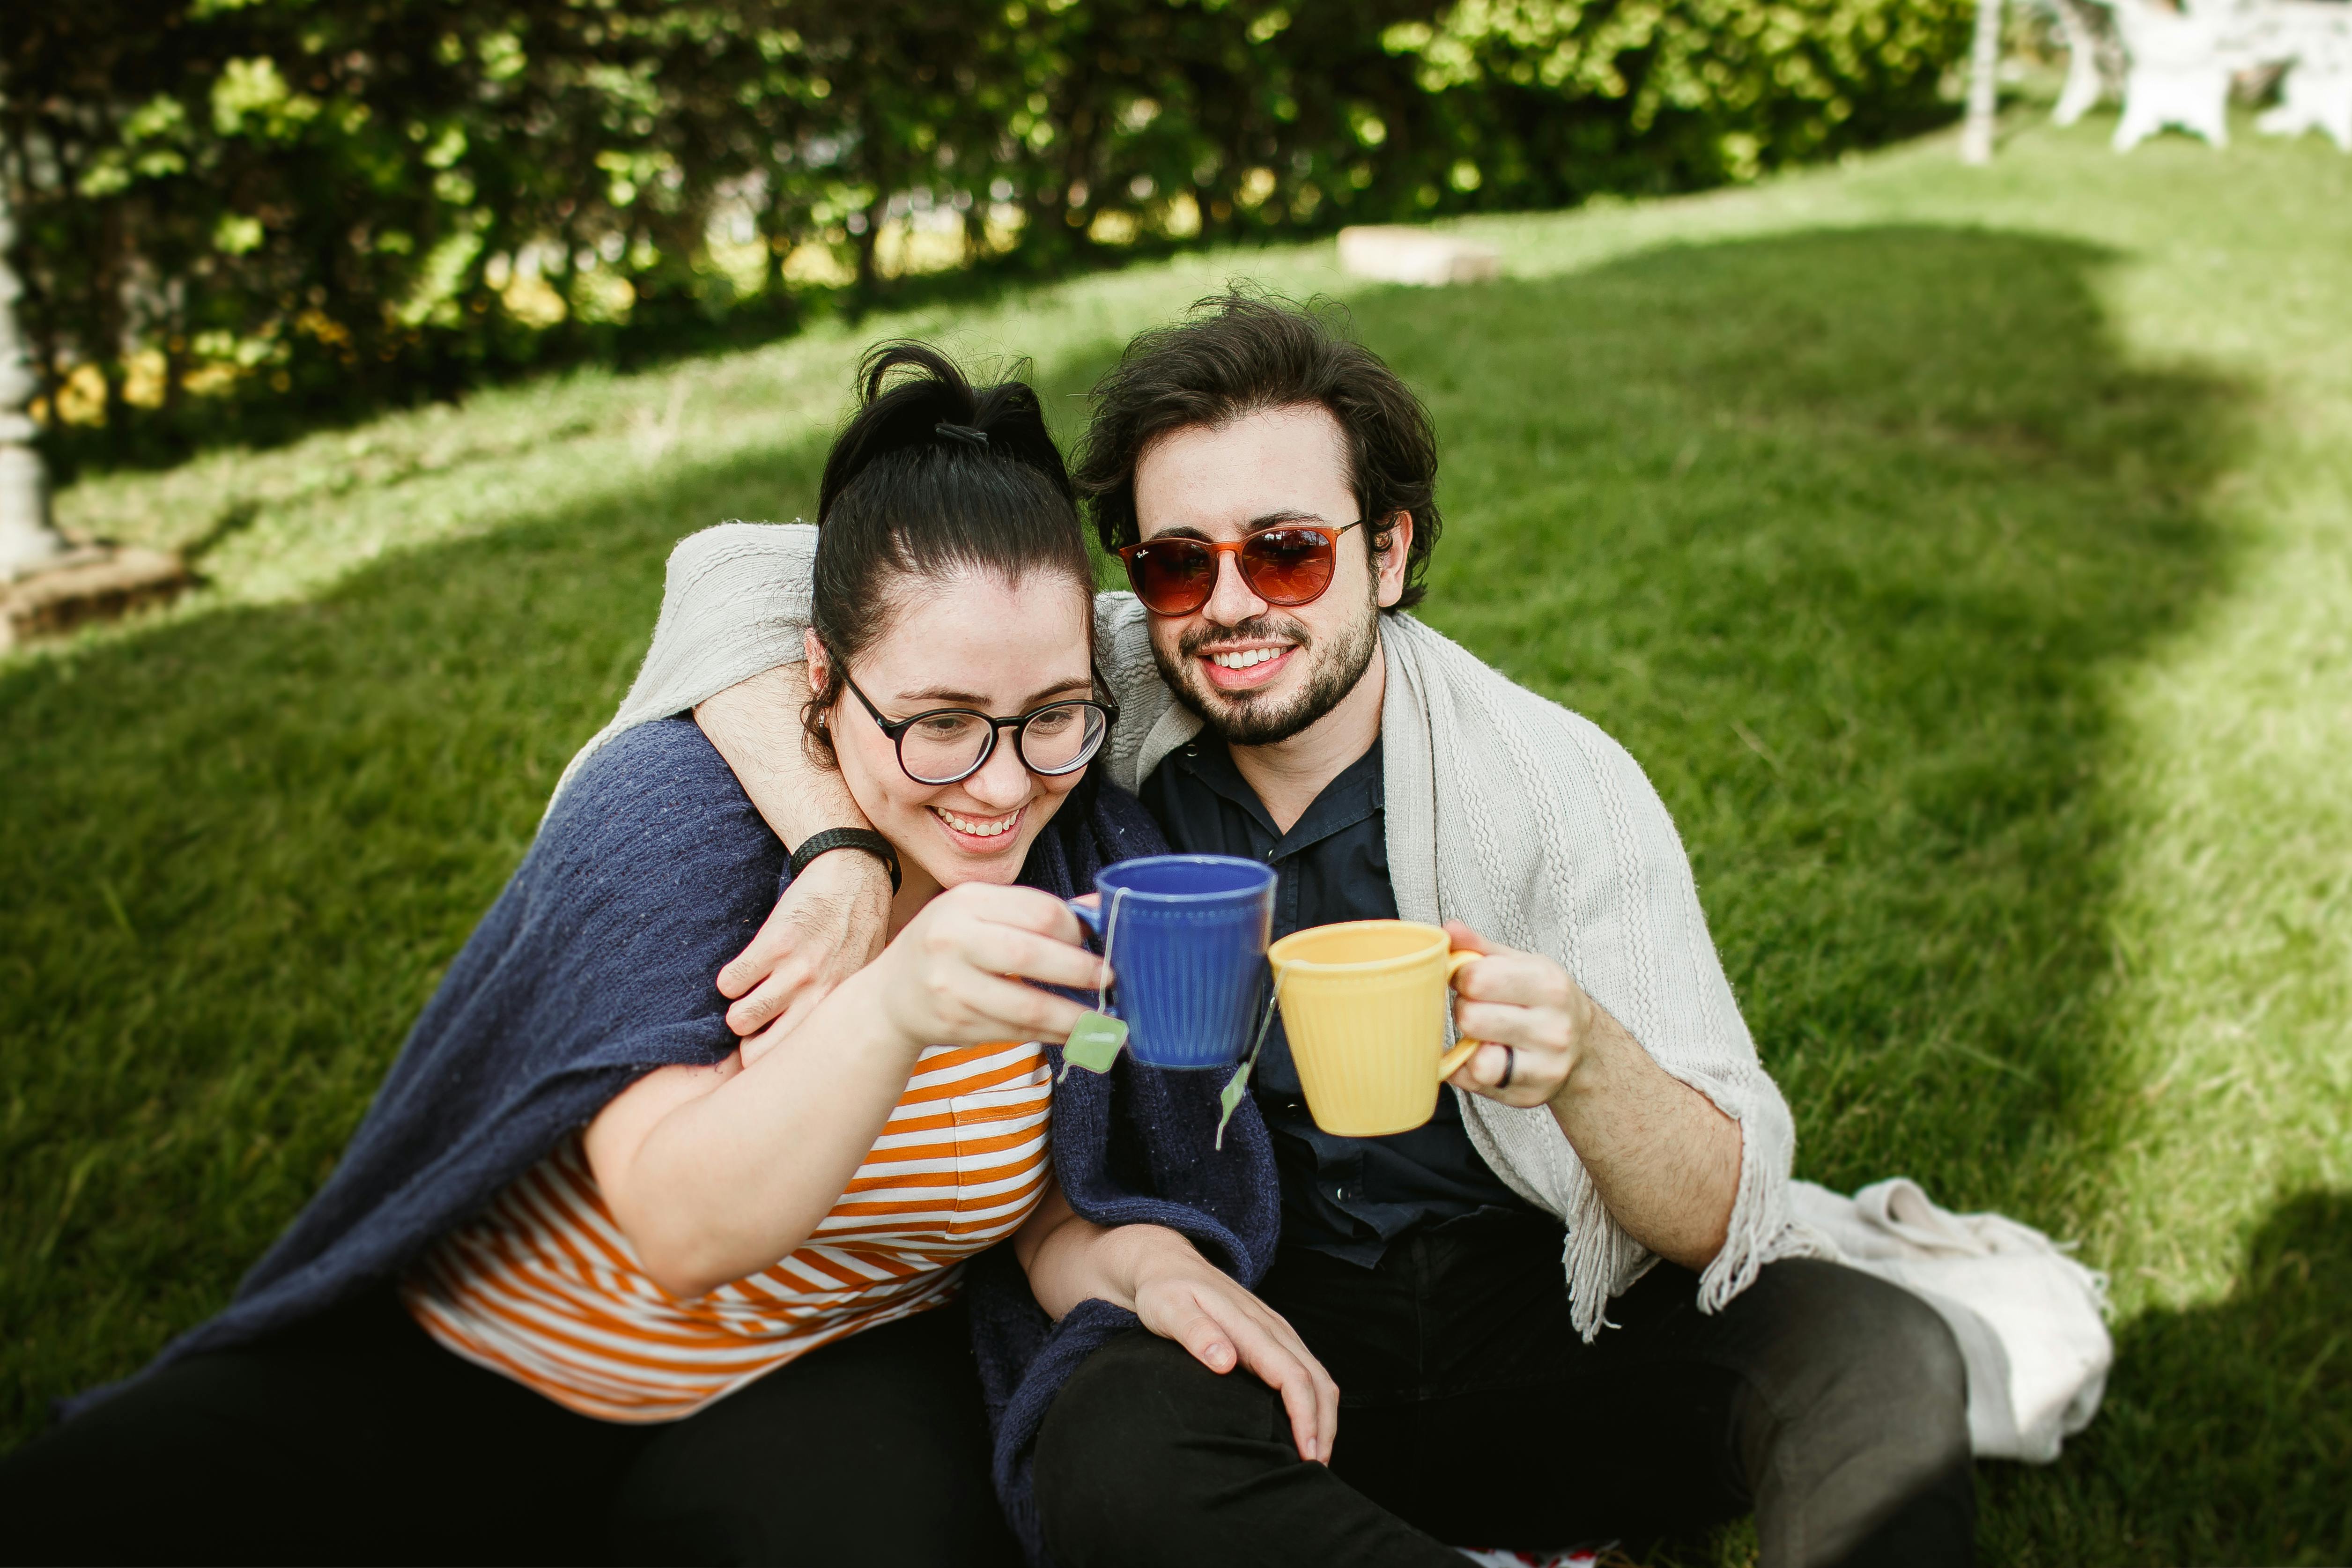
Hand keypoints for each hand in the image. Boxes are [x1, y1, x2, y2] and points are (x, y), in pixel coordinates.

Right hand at [719, 849, 892, 1045]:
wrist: (853, 878)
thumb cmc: (855, 933)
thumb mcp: (857, 982)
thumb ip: (835, 1015)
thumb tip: (814, 1050)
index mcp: (838, 1011)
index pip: (792, 1061)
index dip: (772, 1059)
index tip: (768, 1044)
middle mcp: (819, 998)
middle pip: (757, 1050)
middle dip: (750, 1037)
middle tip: (757, 1015)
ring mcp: (796, 973)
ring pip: (739, 1018)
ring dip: (739, 1006)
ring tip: (752, 988)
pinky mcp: (774, 946)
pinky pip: (728, 982)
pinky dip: (731, 977)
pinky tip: (749, 964)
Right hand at [874, 882, 1106, 1049]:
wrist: (890, 997)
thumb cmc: (950, 947)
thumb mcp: (981, 913)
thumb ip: (1037, 910)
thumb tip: (1102, 907)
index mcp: (966, 900)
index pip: (1037, 910)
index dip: (1076, 929)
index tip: (1098, 943)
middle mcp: (952, 938)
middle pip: (1030, 953)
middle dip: (1080, 970)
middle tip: (1111, 979)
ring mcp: (949, 984)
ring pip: (1026, 1004)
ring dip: (1073, 1016)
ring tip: (1105, 1020)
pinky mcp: (954, 1023)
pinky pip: (1016, 1031)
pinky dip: (1052, 1035)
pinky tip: (1075, 1033)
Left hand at [1123, 1232, 1339, 1463]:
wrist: (1167, 1264)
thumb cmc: (1165, 1292)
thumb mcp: (1168, 1308)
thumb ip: (1195, 1332)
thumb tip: (1225, 1361)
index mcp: (1250, 1326)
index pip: (1292, 1375)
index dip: (1305, 1416)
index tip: (1306, 1454)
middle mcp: (1272, 1328)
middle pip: (1318, 1379)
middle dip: (1324, 1426)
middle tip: (1315, 1471)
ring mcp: (1277, 1331)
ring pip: (1318, 1376)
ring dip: (1324, 1417)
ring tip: (1313, 1458)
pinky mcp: (1273, 1337)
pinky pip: (1307, 1371)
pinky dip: (1315, 1402)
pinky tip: (1303, 1427)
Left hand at [1442, 920, 1595, 1109]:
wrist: (1585, 1046)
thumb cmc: (1543, 999)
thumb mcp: (1519, 964)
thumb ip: (1479, 948)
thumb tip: (1448, 929)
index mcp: (1549, 985)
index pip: (1477, 978)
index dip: (1461, 977)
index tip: (1469, 979)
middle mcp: (1553, 1028)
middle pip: (1470, 1017)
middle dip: (1464, 1009)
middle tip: (1477, 1008)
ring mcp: (1545, 1067)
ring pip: (1476, 1059)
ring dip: (1468, 1043)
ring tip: (1482, 1034)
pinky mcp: (1529, 1095)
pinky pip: (1475, 1084)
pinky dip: (1468, 1069)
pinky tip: (1482, 1055)